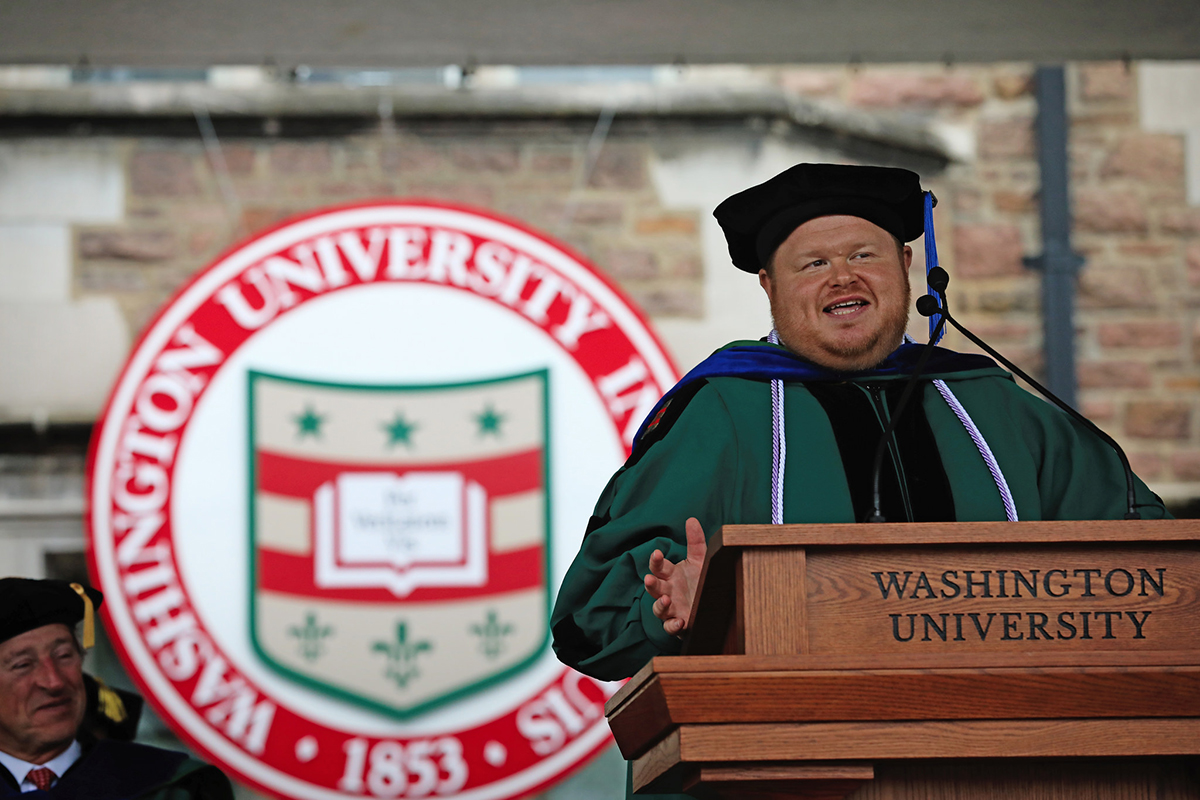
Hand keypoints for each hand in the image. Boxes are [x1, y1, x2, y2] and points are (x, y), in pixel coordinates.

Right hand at [644, 517, 706, 636]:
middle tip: (650, 579)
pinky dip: (672, 625)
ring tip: (665, 599)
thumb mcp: (701, 560)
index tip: (657, 553)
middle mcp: (668, 591)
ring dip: (659, 604)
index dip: (656, 560)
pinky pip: (671, 627)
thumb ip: (696, 542)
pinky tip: (679, 621)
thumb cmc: (700, 581)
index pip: (659, 566)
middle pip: (654, 587)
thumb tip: (691, 519)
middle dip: (651, 583)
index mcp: (671, 575)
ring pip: (659, 608)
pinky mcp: (679, 625)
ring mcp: (672, 609)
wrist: (712, 605)